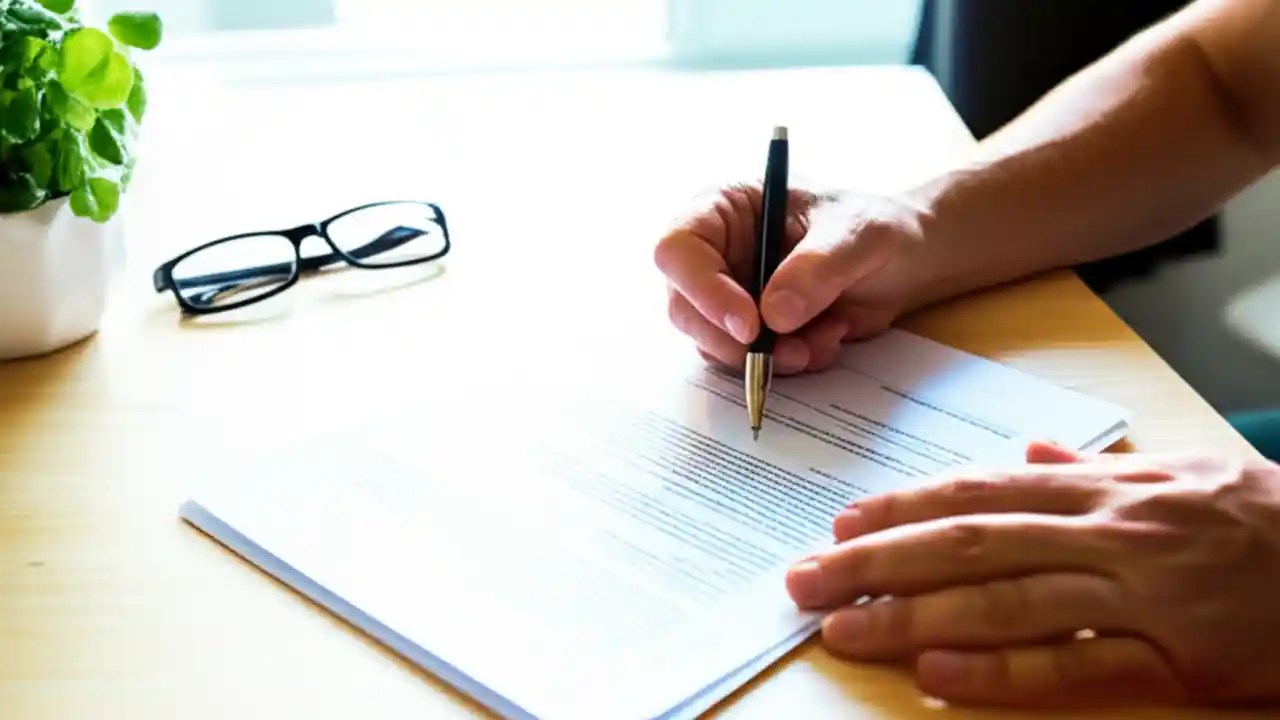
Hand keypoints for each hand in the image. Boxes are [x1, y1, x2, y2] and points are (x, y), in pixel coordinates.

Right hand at [653, 183, 929, 374]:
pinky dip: (786, 364)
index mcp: (726, 208)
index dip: (703, 289)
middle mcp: (716, 253)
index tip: (750, 324)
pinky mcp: (750, 331)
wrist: (906, 263)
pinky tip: (827, 340)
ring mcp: (730, 295)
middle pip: (684, 306)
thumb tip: (774, 316)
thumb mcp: (858, 234)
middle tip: (786, 353)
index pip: (679, 249)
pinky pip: (746, 362)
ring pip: (712, 342)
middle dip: (733, 340)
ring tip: (821, 341)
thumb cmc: (876, 228)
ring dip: (765, 357)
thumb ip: (817, 268)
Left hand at [785, 441, 1279, 708]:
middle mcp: (1108, 531)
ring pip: (1002, 599)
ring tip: (843, 627)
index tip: (841, 523)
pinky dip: (999, 672)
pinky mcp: (1174, 655)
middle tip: (805, 577)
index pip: (980, 493)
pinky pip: (1072, 663)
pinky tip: (936, 676)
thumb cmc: (1263, 521)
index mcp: (1104, 489)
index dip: (903, 507)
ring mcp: (1138, 592)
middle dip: (878, 560)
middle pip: (969, 542)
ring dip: (912, 614)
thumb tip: (1026, 455)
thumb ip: (1094, 469)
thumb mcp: (1178, 473)